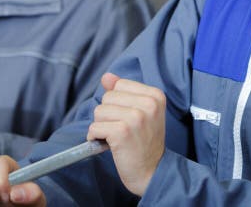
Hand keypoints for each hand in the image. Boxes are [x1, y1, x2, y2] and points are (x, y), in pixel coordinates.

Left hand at [87, 73, 165, 195]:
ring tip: (116, 138)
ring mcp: (136, 117)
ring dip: (102, 127)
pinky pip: (94, 128)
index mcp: (155, 95)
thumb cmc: (144, 142)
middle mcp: (148, 104)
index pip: (119, 85)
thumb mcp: (141, 112)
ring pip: (99, 111)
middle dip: (108, 115)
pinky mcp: (122, 132)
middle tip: (123, 130)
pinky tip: (109, 145)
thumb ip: (124, 92)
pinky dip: (95, 138)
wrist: (152, 173)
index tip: (128, 118)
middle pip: (107, 97)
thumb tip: (106, 77)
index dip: (117, 103)